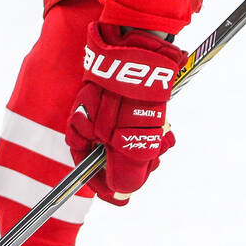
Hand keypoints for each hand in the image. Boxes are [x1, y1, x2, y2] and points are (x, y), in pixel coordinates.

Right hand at [65, 22, 184, 204]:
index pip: (87, 169)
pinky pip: (139, 125)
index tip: (122, 198)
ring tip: (162, 142)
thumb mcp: (125, 135)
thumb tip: (124, 191)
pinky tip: (164, 130)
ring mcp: (110, 111)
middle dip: (134, 165)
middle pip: (112, 158)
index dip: (105, 186)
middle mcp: (93, 123)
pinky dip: (153, 131)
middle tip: (152, 162)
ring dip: (148, 148)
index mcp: (81, 131)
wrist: (141, 47)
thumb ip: (124, 166)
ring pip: (129, 143)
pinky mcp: (128, 101)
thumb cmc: (126, 90)